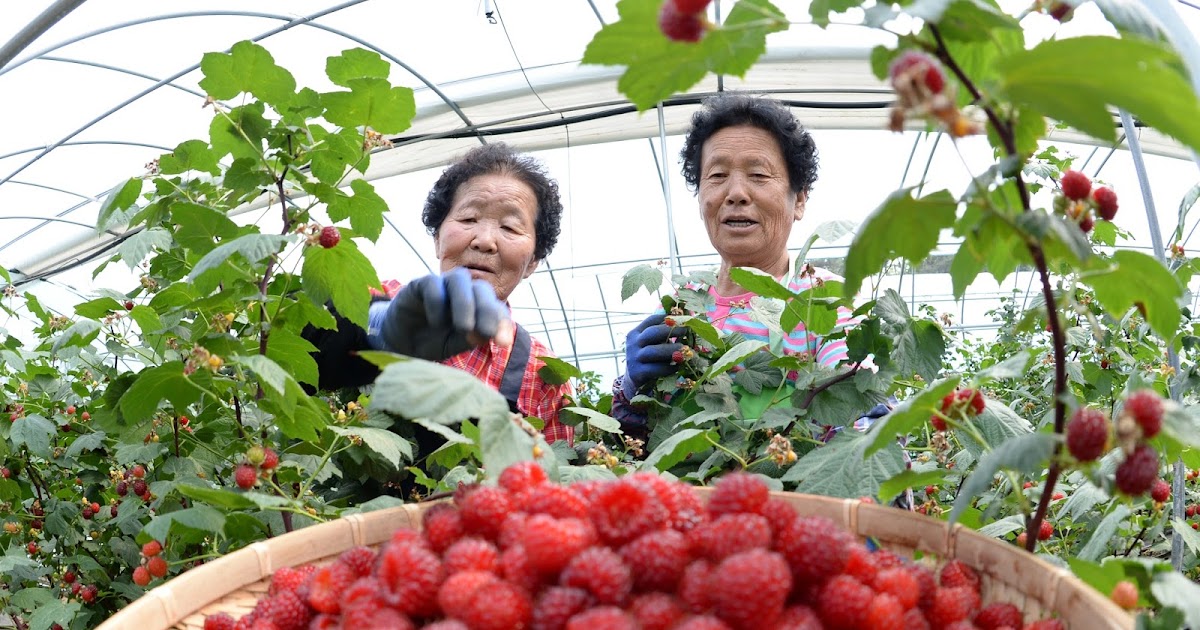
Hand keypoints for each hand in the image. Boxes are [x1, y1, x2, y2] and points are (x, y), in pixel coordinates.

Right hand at [370, 268, 511, 360]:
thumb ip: (474, 337)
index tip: (503, 343)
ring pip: (459, 279)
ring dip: (465, 303)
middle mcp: (464, 291)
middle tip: (485, 333)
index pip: (496, 308)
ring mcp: (442, 284)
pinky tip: (436, 323)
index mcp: (478, 305)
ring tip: (464, 327)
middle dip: (487, 311)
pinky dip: (438, 303)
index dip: (502, 323)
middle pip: (482, 289)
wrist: (402, 342)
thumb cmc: (434, 341)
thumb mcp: (457, 344)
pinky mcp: (420, 284)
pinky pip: (432, 285)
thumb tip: (490, 334)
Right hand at [622, 313, 686, 396]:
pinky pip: (655, 369)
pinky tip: (677, 367)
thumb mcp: (651, 344)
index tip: (681, 320)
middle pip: (651, 333)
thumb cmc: (647, 358)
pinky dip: (668, 367)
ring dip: (670, 350)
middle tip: (685, 331)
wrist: (633, 380)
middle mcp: (632, 344)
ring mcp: (633, 359)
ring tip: (684, 350)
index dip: (667, 318)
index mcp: (636, 333)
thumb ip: (662, 335)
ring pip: (652, 351)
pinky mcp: (637, 373)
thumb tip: (685, 325)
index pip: (651, 321)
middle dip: (670, 331)